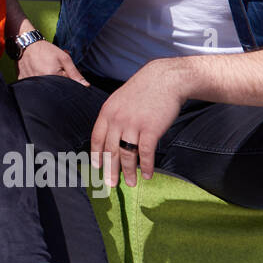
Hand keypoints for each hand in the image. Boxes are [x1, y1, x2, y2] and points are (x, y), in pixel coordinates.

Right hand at [17, 39, 90, 84]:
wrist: (27, 44)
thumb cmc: (47, 50)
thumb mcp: (64, 58)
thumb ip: (75, 73)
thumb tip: (85, 85)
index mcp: (53, 75)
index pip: (66, 86)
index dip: (68, 79)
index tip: (64, 71)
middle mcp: (41, 81)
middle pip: (55, 87)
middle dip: (58, 80)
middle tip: (53, 68)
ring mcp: (30, 82)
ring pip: (44, 87)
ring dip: (47, 81)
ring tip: (44, 68)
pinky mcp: (23, 81)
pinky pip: (32, 86)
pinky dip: (36, 82)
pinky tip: (36, 71)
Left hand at [90, 60, 185, 187]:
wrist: (165, 79)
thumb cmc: (144, 90)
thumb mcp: (120, 99)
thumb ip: (114, 116)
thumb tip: (110, 137)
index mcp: (107, 112)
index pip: (96, 138)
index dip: (96, 155)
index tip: (97, 167)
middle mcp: (117, 119)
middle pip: (110, 150)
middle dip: (110, 169)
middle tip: (111, 184)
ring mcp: (133, 125)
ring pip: (127, 154)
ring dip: (128, 172)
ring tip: (131, 183)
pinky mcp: (150, 129)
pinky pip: (145, 153)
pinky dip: (146, 166)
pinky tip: (147, 175)